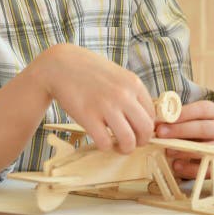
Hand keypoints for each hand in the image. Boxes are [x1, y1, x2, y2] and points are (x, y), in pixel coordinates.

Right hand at [33, 44, 154, 153]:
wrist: (60, 66)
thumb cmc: (90, 71)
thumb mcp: (118, 75)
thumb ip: (131, 92)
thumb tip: (143, 116)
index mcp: (134, 83)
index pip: (152, 115)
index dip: (147, 128)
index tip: (138, 132)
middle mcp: (124, 94)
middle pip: (145, 129)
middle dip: (141, 141)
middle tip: (131, 143)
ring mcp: (106, 106)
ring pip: (128, 140)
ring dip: (125, 149)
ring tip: (117, 146)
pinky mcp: (88, 117)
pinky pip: (105, 143)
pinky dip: (106, 147)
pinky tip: (101, 140)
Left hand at [155, 100, 213, 178]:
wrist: (209, 143)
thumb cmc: (194, 127)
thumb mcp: (187, 118)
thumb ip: (174, 118)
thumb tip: (157, 123)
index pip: (202, 109)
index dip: (184, 113)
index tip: (167, 117)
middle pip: (203, 128)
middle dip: (180, 131)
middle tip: (161, 133)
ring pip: (205, 149)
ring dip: (183, 150)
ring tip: (167, 150)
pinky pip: (206, 168)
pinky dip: (189, 168)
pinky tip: (176, 165)